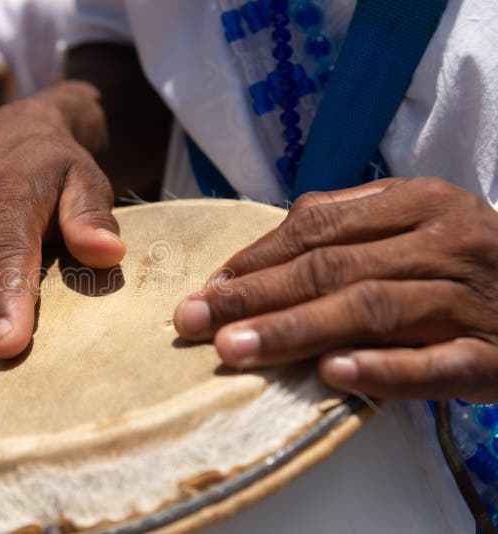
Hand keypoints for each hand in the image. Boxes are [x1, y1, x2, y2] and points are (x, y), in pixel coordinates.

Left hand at [174, 178, 497, 402]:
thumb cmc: (469, 260)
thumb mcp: (417, 222)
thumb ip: (348, 228)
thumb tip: (256, 259)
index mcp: (419, 200)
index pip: (318, 227)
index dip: (256, 258)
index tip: (208, 287)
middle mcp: (443, 241)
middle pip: (331, 268)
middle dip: (254, 295)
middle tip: (193, 320)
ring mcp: (469, 299)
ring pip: (369, 310)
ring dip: (295, 330)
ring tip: (234, 349)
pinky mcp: (493, 356)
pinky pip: (433, 364)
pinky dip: (380, 368)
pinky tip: (330, 374)